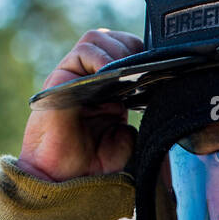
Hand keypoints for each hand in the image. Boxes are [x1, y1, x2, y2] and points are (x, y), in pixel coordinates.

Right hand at [18, 29, 143, 181]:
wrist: (62, 180)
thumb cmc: (91, 165)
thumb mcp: (125, 143)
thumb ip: (137, 123)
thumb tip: (150, 104)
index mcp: (111, 90)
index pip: (129, 53)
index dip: (144, 56)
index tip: (157, 72)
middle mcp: (92, 79)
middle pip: (116, 40)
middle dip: (134, 49)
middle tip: (143, 71)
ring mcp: (76, 76)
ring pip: (99, 38)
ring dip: (118, 51)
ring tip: (126, 74)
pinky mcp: (61, 79)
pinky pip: (82, 52)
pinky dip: (100, 57)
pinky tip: (109, 74)